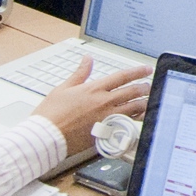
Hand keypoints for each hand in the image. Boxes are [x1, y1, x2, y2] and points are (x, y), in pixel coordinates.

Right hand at [32, 57, 151, 155]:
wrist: (45, 137)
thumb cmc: (51, 115)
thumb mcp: (63, 88)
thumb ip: (80, 73)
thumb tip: (87, 59)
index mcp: (94, 89)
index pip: (122, 77)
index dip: (137, 72)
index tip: (146, 69)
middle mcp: (103, 102)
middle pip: (132, 92)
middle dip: (144, 88)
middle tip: (149, 86)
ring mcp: (106, 118)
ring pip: (134, 108)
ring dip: (144, 104)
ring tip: (148, 101)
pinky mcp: (105, 133)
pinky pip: (127, 125)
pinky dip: (136, 121)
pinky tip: (139, 120)